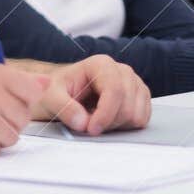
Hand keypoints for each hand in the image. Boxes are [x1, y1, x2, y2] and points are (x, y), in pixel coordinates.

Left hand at [36, 55, 150, 133]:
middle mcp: (122, 70)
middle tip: (89, 124)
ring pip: (136, 115)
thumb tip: (83, 122)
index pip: (115, 90)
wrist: (63, 93)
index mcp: (101, 64)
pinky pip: (142, 120)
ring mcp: (134, 84)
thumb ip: (63, 107)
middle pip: (127, 106)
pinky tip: (109, 120)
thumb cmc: (58, 92)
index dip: (105, 114)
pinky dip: (125, 126)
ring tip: (97, 119)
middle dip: (108, 122)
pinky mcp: (140, 98)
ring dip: (116, 125)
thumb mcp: (50, 97)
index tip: (91, 129)